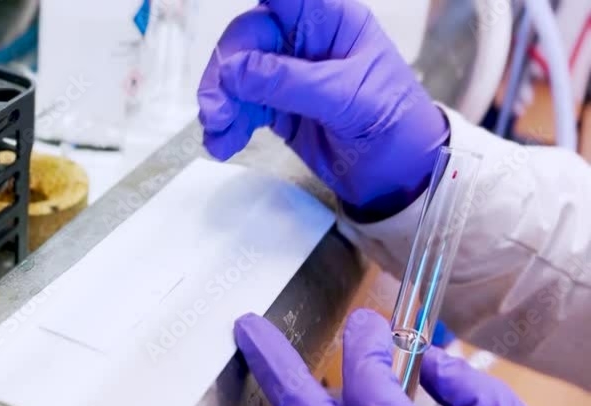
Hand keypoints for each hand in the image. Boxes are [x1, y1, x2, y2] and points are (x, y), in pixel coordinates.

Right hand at [199, 0, 448, 217]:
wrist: (403, 176)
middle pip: (248, 38)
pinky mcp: (280, 107)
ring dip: (222, 102)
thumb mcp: (347, 100)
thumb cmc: (396, 126)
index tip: (238, 40)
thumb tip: (234, 71)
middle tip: (215, 109)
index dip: (262, 4)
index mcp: (332, 21)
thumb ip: (289, 83)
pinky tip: (223, 143)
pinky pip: (242, 106)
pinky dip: (228, 124)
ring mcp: (291, 75)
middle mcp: (308, 40)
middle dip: (225, 71)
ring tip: (218, 133)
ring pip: (238, 74)